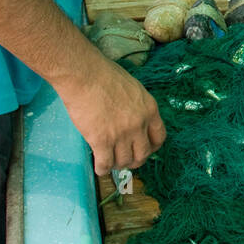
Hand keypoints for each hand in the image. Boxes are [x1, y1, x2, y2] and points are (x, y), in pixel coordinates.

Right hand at [59, 57, 166, 174]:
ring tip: (110, 162)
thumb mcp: (133, 88)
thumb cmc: (104, 75)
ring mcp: (121, 134)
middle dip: (135, 160)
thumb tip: (133, 117)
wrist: (84, 75)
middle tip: (126, 160)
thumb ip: (137, 106)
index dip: (152, 147)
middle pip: (143, 154)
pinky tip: (99, 167)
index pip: (159, 137)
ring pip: (124, 161)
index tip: (145, 149)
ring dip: (117, 164)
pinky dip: (102, 169)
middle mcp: (139, 124)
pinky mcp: (102, 141)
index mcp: (150, 109)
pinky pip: (105, 163)